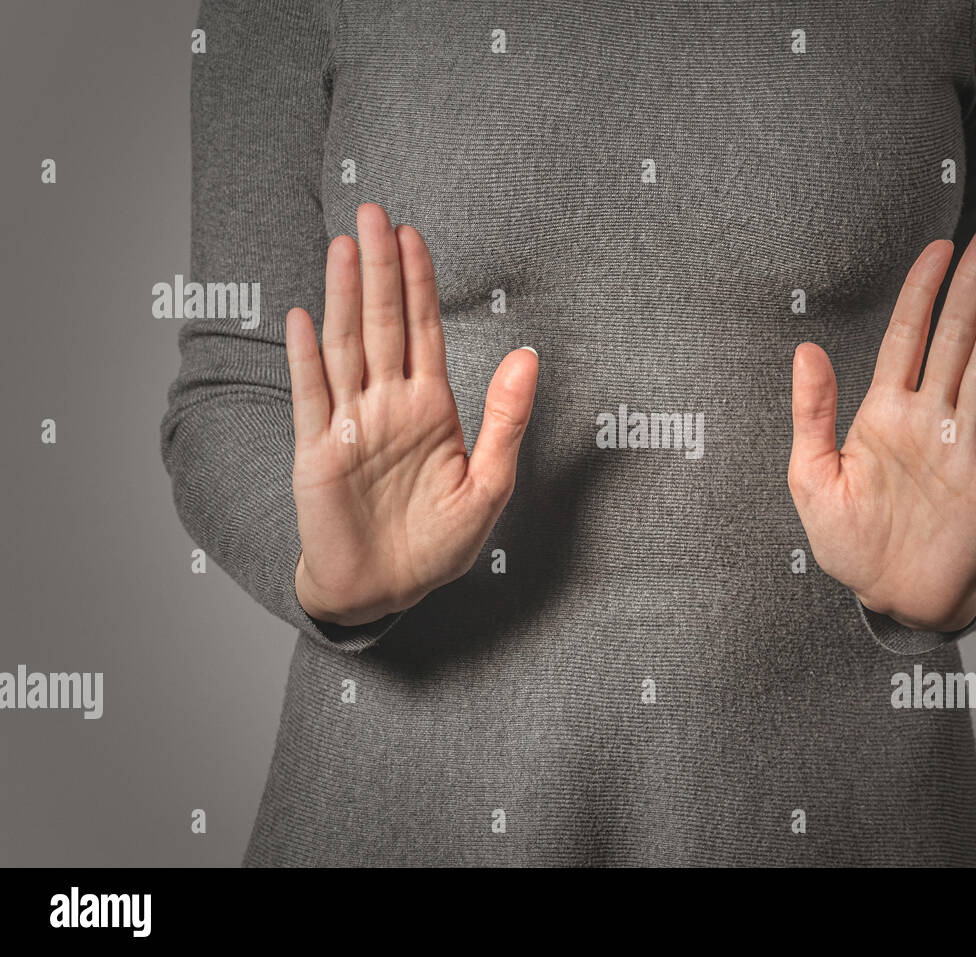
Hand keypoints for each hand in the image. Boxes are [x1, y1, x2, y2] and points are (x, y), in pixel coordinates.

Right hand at [285, 203, 538, 625]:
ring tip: (343, 247)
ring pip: (346, 347)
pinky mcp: (317, 453)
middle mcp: (388, 405)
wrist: (388, 591)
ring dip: (343, 297)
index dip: (419, 283)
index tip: (414, 235)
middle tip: (374, 213)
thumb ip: (506, 421)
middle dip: (379, 270)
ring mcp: (350, 424)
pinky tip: (303, 317)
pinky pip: (311, 397)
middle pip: (382, 324)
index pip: (424, 331)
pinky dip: (306, 358)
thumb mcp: (489, 486)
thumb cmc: (438, 545)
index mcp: (431, 408)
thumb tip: (528, 355)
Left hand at [787, 224, 975, 633]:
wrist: (891, 594)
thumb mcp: (811, 478)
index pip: (906, 338)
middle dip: (970, 287)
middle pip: (953, 339)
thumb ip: (812, 414)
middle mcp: (926, 420)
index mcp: (883, 415)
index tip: (938, 248)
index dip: (922, 291)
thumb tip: (806, 349)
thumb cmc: (847, 542)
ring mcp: (961, 446)